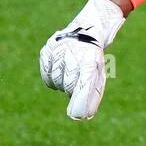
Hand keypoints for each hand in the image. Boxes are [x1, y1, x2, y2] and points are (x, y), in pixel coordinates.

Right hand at [39, 0, 124, 119]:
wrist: (87, 30)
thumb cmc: (94, 59)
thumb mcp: (99, 74)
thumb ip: (92, 95)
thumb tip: (83, 115)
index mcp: (90, 61)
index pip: (83, 85)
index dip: (80, 101)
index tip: (78, 115)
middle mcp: (73, 55)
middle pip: (67, 86)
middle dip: (72, 90)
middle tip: (77, 83)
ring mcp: (58, 51)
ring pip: (56, 81)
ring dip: (62, 84)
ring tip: (70, 73)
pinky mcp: (47, 50)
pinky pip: (47, 76)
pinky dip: (52, 78)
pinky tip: (60, 71)